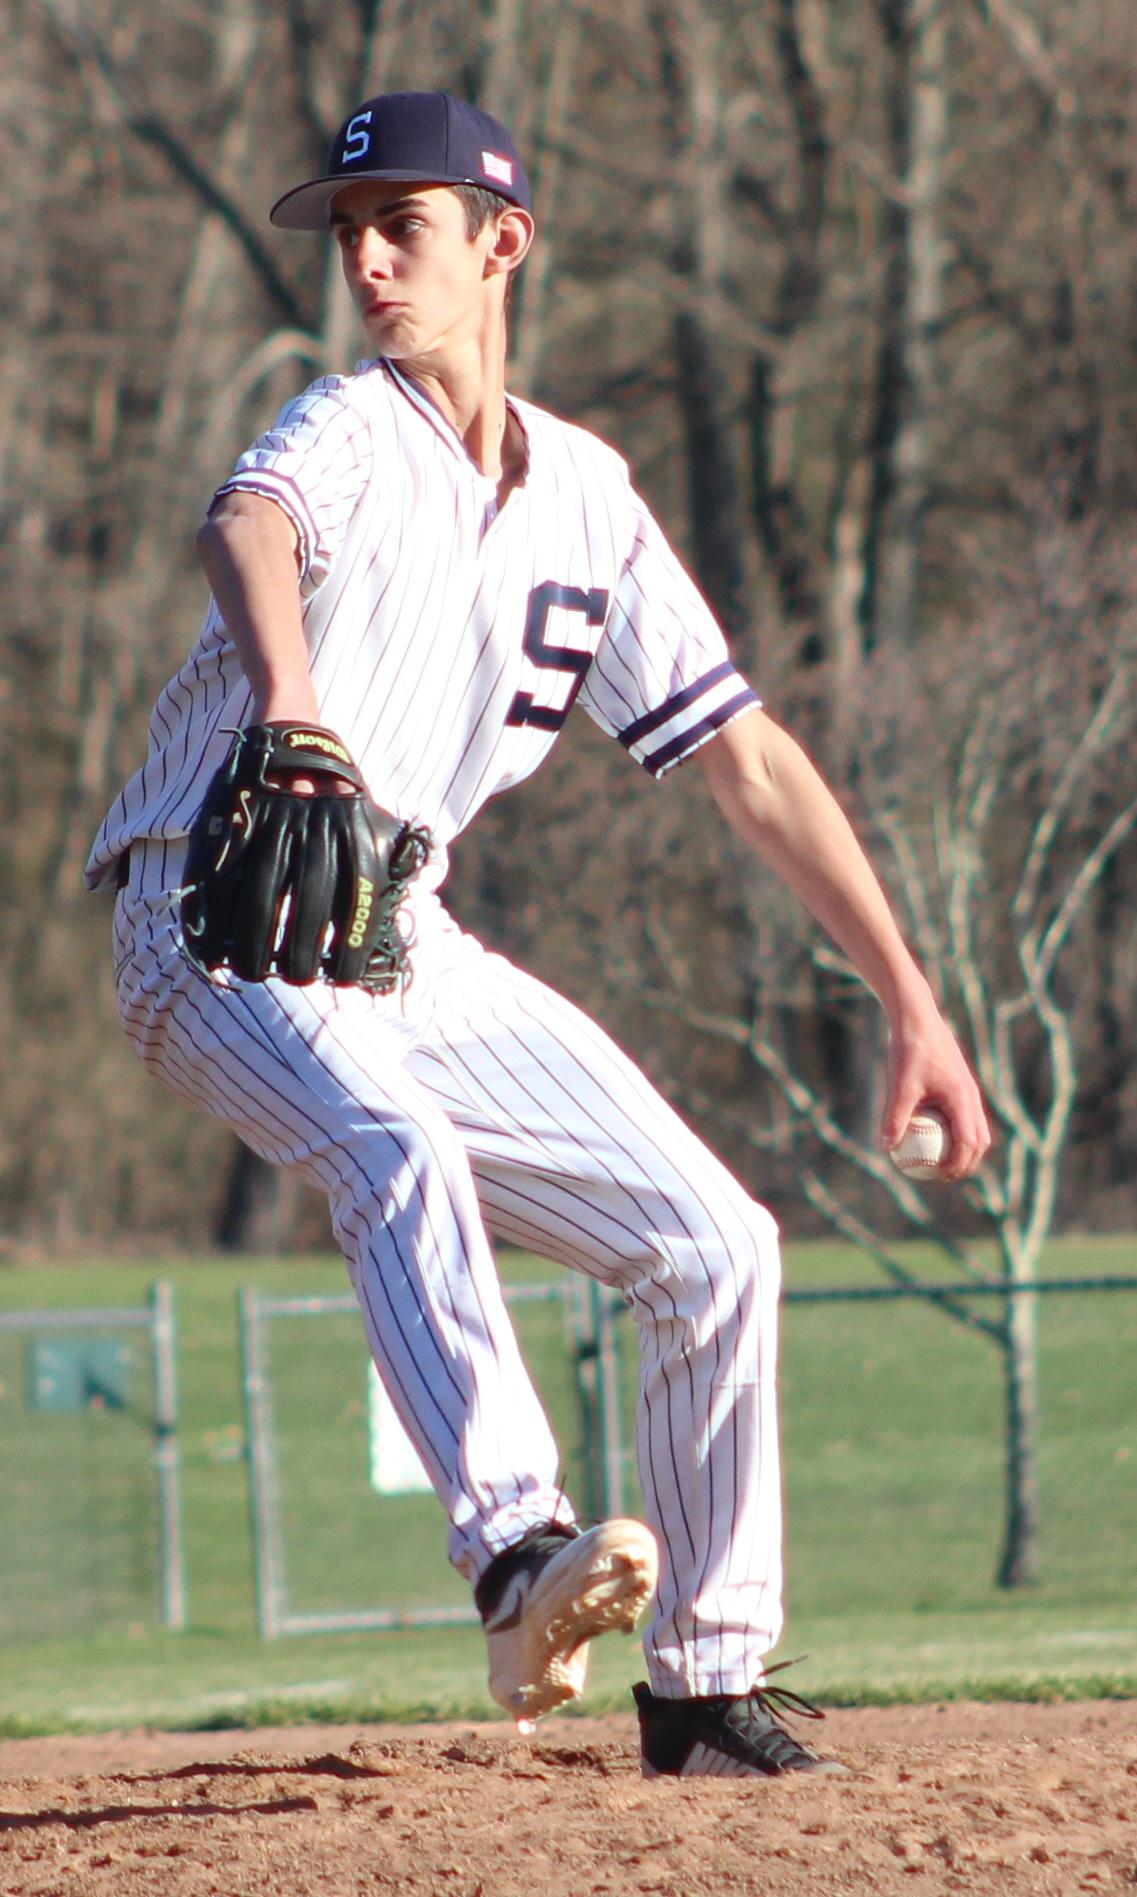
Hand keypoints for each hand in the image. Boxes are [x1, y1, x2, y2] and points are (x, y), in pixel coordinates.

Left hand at [881, 1002, 990, 1180]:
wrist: (917, 1018)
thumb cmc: (908, 1051)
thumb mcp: (899, 1086)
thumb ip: (894, 1117)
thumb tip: (886, 1148)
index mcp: (962, 1098)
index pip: (968, 1142)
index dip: (959, 1164)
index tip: (943, 1177)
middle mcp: (970, 1095)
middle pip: (980, 1139)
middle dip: (968, 1161)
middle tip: (946, 1176)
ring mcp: (968, 1089)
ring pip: (976, 1127)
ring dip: (965, 1147)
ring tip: (943, 1161)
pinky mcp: (961, 1083)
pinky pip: (964, 1114)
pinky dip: (957, 1130)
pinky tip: (933, 1135)